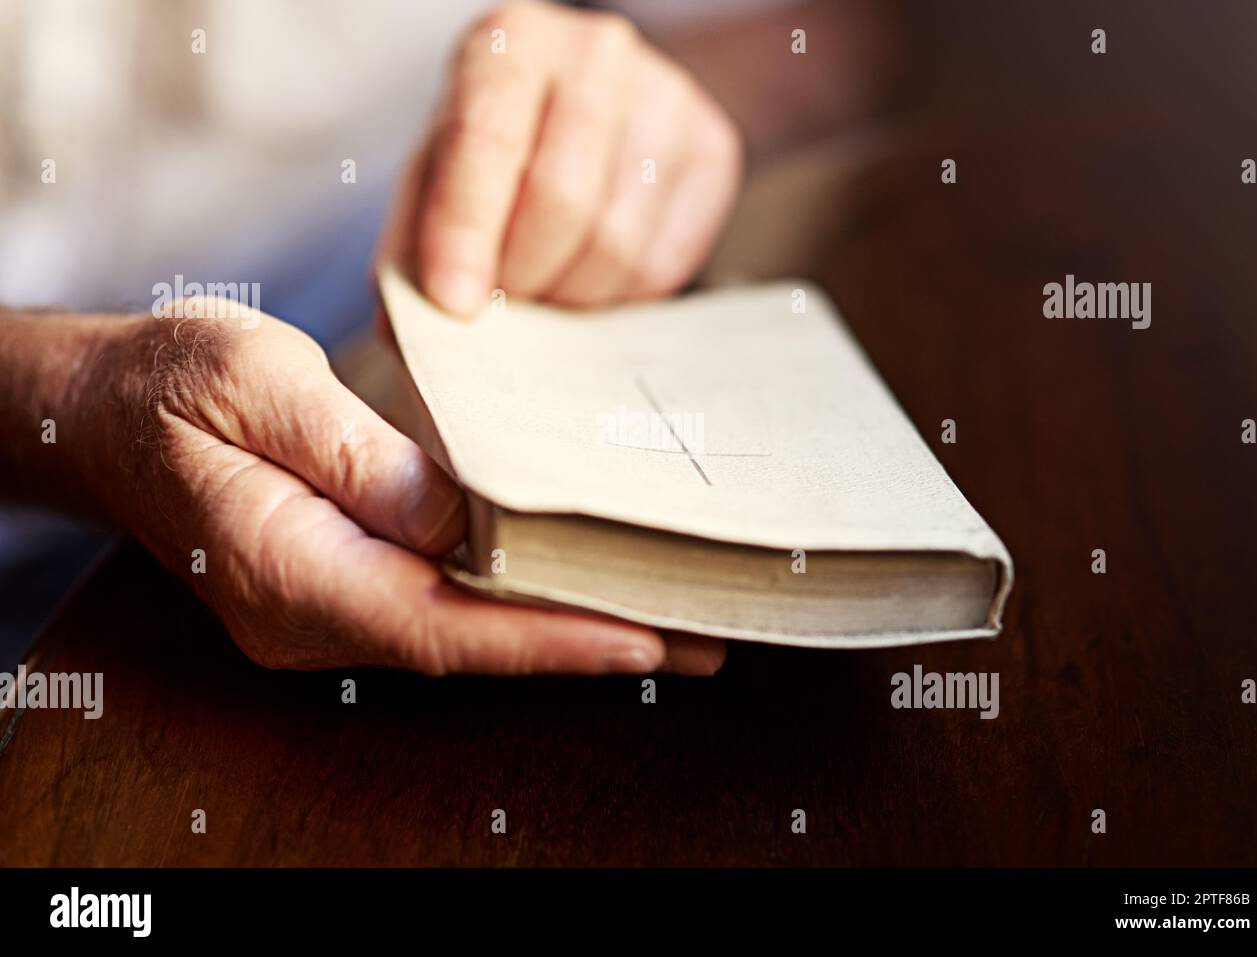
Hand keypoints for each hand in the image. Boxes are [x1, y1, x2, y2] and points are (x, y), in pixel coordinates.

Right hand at [70, 303, 723, 675]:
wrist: (103, 412)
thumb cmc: (170, 383)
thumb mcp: (253, 383)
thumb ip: (354, 452)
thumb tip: (456, 512)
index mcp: (291, 570)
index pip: (444, 626)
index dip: (550, 637)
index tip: (648, 639)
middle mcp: (314, 616)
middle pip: (471, 645)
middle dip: (586, 642)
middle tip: (704, 633)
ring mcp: (326, 612)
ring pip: (464, 633)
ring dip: (562, 625)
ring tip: (669, 613)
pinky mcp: (341, 587)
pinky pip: (442, 607)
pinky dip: (516, 601)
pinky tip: (574, 582)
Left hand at [381, 0, 743, 313]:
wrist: (587, 109)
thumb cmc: (496, 147)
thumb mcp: (436, 175)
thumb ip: (415, 240)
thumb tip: (418, 323)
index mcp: (511, 42)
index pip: (487, 142)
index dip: (466, 232)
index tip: (454, 304)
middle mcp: (597, 53)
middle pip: (563, 199)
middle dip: (523, 275)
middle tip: (503, 306)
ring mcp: (667, 95)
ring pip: (618, 244)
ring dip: (569, 298)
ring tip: (544, 293)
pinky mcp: (713, 147)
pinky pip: (664, 264)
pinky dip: (618, 299)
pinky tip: (590, 282)